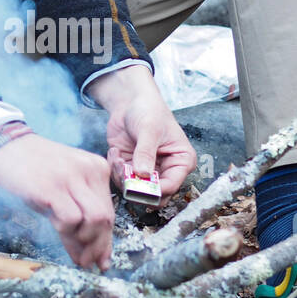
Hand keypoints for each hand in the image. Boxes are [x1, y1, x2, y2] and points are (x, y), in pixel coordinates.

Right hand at [0, 133, 114, 270]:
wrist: (7, 145)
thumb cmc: (35, 170)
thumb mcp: (63, 188)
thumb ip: (79, 215)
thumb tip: (90, 254)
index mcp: (97, 169)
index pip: (109, 212)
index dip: (106, 241)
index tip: (101, 261)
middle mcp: (89, 171)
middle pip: (104, 218)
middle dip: (97, 247)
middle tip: (86, 263)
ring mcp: (70, 178)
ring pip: (94, 219)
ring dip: (83, 240)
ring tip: (69, 245)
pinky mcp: (51, 187)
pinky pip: (70, 219)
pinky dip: (66, 232)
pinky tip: (55, 227)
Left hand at [87, 65, 196, 201]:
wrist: (129, 102)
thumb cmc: (148, 110)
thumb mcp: (149, 129)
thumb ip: (146, 152)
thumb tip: (143, 174)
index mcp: (181, 161)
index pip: (171, 186)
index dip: (154, 190)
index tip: (137, 183)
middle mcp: (167, 170)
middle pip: (154, 195)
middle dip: (136, 186)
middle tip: (124, 171)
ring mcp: (148, 171)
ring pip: (135, 190)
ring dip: (122, 177)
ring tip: (117, 156)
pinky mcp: (131, 169)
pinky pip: (121, 181)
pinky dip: (114, 170)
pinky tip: (114, 153)